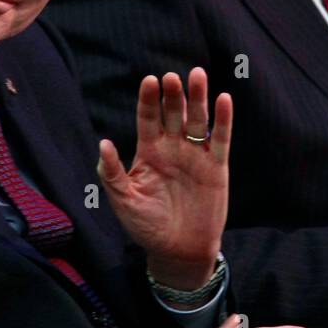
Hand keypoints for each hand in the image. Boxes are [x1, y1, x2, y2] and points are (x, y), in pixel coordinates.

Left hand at [98, 68, 231, 289]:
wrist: (177, 252)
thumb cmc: (145, 226)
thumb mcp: (123, 201)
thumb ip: (111, 173)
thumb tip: (103, 144)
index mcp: (148, 152)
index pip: (147, 119)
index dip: (148, 100)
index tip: (149, 80)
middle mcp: (172, 148)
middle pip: (173, 114)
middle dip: (173, 95)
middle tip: (172, 77)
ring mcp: (195, 155)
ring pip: (197, 120)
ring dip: (198, 98)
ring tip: (198, 75)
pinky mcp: (216, 167)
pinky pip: (220, 140)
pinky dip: (223, 120)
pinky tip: (223, 99)